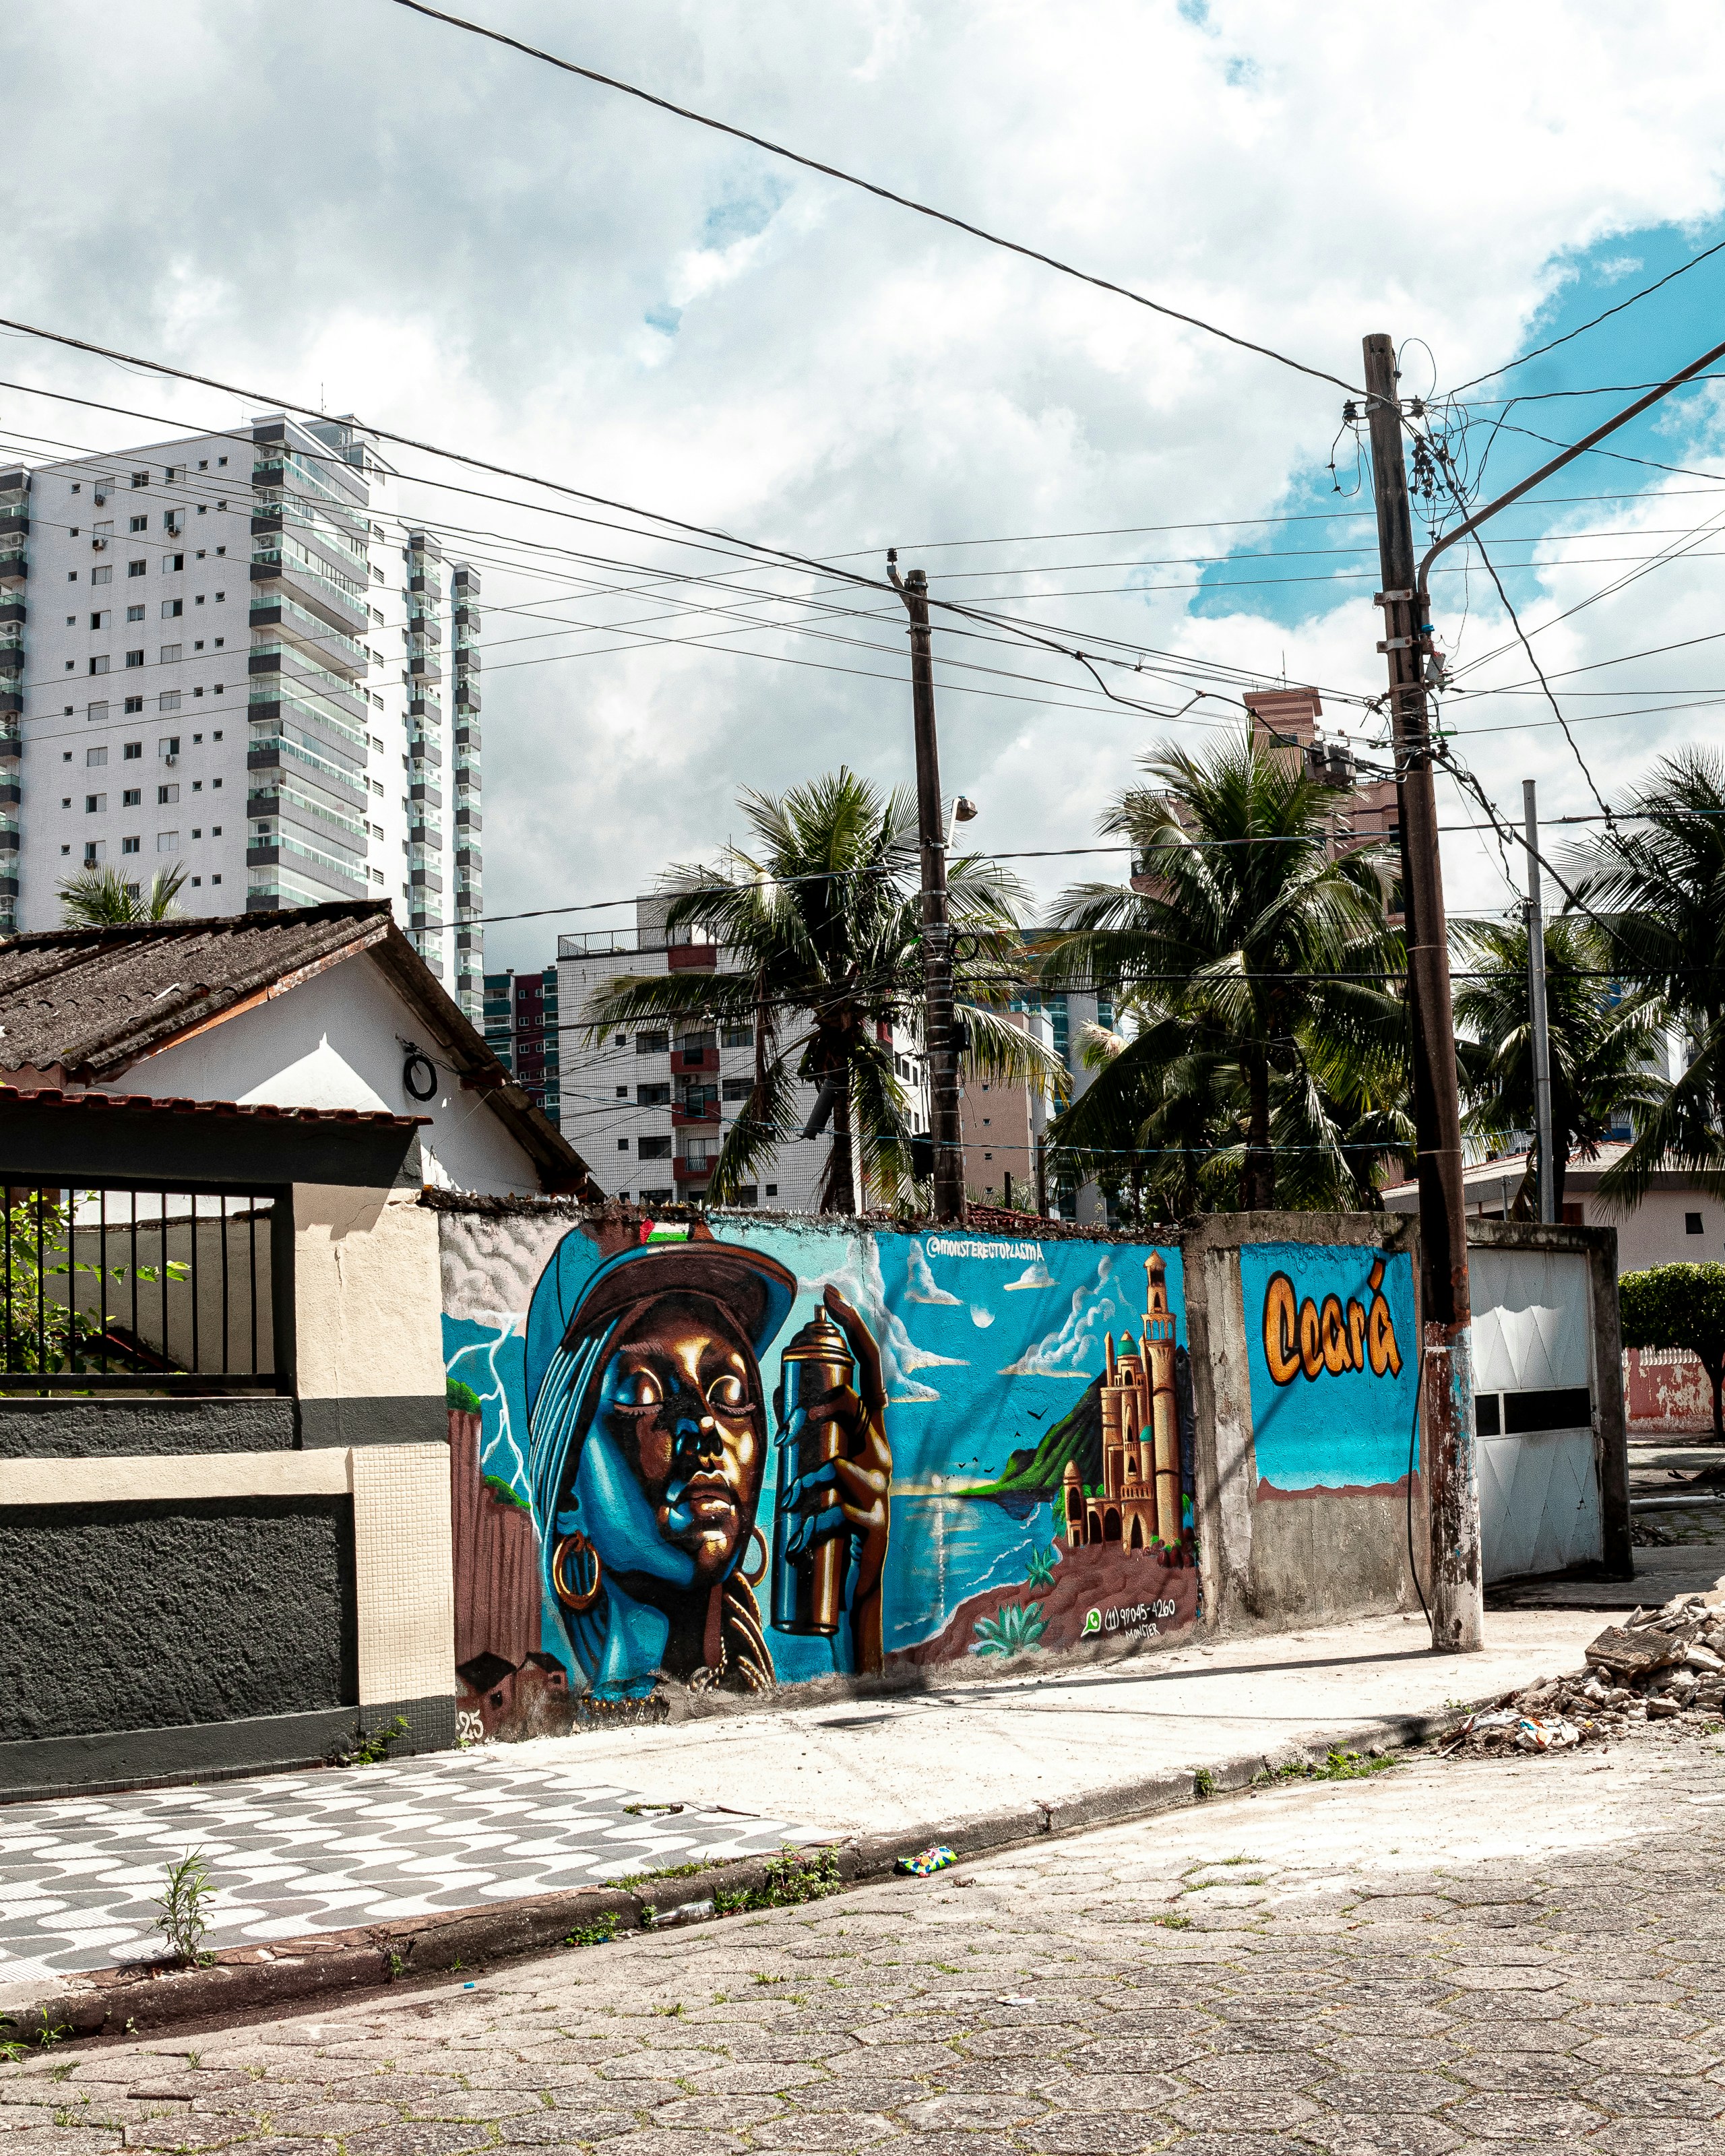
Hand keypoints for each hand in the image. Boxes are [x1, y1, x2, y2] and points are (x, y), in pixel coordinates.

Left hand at [780, 1286, 890, 1670]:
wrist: (856, 1581)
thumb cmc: (835, 1517)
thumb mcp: (822, 1469)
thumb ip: (808, 1433)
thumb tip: (781, 1398)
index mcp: (869, 1430)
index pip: (868, 1367)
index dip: (854, 1328)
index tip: (833, 1293)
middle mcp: (881, 1449)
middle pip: (855, 1404)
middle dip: (815, 1412)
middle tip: (789, 1436)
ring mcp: (881, 1484)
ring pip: (834, 1463)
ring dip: (804, 1487)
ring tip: (792, 1508)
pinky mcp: (873, 1521)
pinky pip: (834, 1506)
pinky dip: (813, 1520)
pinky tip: (808, 1538)